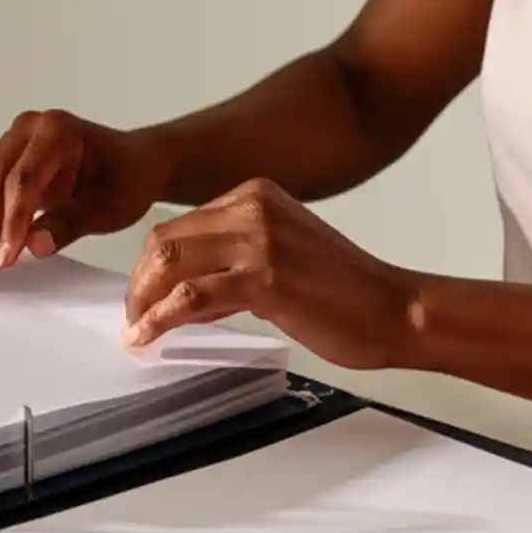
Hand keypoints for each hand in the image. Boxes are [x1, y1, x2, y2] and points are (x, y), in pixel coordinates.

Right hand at [0, 109, 166, 287]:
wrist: (133, 163)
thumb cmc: (126, 179)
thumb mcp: (109, 206)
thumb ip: (69, 224)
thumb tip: (33, 246)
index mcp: (55, 131)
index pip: (20, 180)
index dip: (9, 223)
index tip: (4, 261)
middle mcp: (24, 131)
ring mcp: (6, 144)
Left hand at [122, 178, 416, 369]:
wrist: (397, 310)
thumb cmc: (345, 293)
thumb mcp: (280, 259)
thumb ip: (232, 265)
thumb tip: (186, 294)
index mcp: (255, 196)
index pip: (178, 226)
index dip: (149, 267)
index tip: (142, 297)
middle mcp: (253, 208)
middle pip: (164, 241)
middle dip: (139, 284)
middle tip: (133, 317)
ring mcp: (259, 240)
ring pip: (170, 264)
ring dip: (143, 301)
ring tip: (137, 329)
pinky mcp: (264, 278)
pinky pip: (191, 296)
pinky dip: (160, 319)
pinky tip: (147, 336)